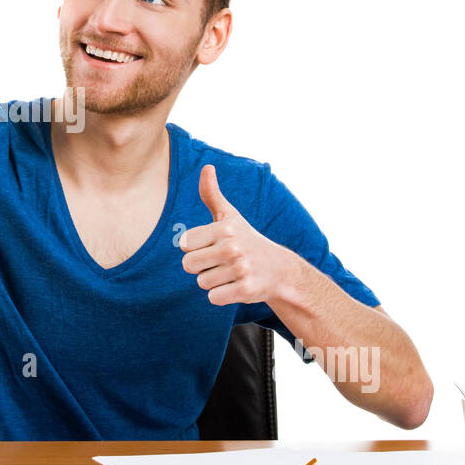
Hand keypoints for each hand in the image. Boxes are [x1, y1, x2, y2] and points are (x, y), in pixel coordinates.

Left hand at [179, 164, 293, 305]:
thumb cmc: (247, 240)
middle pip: (189, 266)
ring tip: (231, 273)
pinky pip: (214, 298)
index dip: (195, 248)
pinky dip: (222, 295)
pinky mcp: (246, 289)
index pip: (184, 245)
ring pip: (202, 283)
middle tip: (220, 262)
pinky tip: (236, 285)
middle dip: (201, 267)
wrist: (279, 269)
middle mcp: (232, 247)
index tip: (212, 246)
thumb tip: (207, 166)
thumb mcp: (230, 216)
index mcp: (224, 228)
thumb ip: (212, 194)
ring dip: (213, 282)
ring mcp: (240, 268)